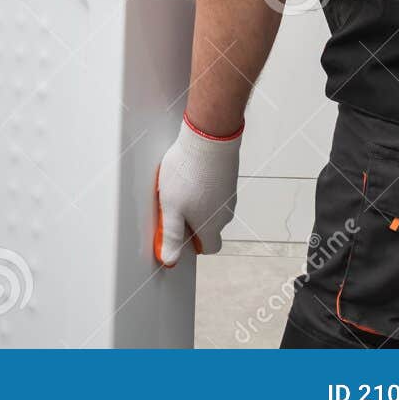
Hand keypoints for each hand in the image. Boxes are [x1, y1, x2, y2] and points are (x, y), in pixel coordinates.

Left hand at [153, 113, 243, 266]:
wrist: (209, 139)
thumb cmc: (188, 174)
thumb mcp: (171, 208)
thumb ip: (171, 236)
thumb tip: (169, 260)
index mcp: (211, 225)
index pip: (210, 247)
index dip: (194, 243)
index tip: (180, 231)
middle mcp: (225, 213)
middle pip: (210, 225)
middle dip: (192, 219)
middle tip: (175, 204)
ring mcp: (229, 194)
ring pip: (212, 206)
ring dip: (197, 201)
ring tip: (180, 184)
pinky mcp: (228, 177)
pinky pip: (215, 189)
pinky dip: (203, 185)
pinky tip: (189, 172)